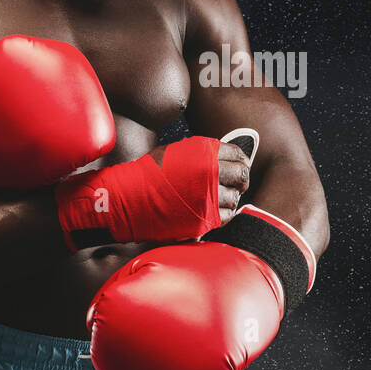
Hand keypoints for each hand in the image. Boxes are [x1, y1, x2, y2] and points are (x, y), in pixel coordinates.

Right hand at [55, 128, 257, 249]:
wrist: (129, 197)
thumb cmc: (148, 173)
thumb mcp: (176, 151)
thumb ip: (202, 154)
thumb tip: (221, 160)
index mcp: (205, 151)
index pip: (238, 155)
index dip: (240, 162)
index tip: (238, 167)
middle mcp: (211, 172)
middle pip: (242, 176)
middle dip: (241, 181)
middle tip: (236, 185)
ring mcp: (208, 196)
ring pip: (235, 199)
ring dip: (230, 199)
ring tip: (218, 200)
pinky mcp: (204, 218)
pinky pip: (226, 217)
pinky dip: (223, 215)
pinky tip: (212, 211)